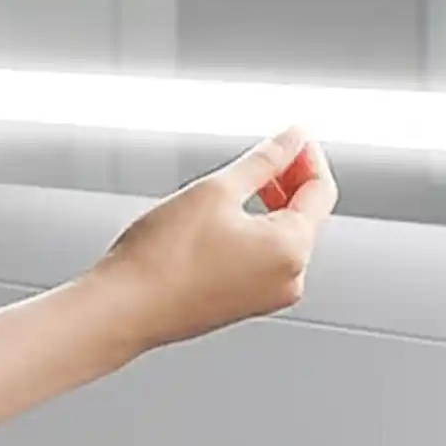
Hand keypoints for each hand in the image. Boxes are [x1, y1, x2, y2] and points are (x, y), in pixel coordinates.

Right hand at [96, 128, 337, 350]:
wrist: (125, 308)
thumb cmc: (162, 258)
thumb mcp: (217, 190)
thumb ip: (264, 161)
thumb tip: (292, 140)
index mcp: (291, 250)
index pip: (321, 190)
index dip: (307, 156)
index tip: (292, 136)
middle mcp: (289, 279)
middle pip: (307, 215)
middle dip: (290, 179)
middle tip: (267, 152)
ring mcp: (267, 295)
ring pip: (284, 236)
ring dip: (271, 203)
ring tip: (240, 182)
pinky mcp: (244, 303)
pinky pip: (264, 258)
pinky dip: (255, 230)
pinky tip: (227, 216)